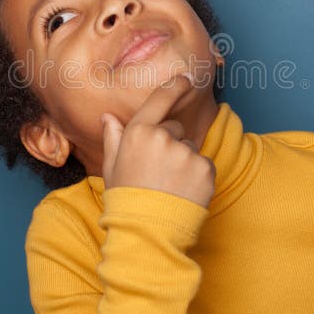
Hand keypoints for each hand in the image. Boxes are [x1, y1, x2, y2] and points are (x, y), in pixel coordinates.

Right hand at [100, 73, 216, 208]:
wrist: (148, 234)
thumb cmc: (126, 200)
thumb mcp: (112, 168)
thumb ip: (113, 139)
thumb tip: (108, 117)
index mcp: (138, 133)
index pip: (160, 99)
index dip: (174, 86)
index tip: (185, 79)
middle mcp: (163, 137)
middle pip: (175, 130)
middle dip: (170, 144)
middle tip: (158, 173)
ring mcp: (186, 153)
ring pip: (190, 149)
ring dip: (184, 162)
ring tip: (170, 187)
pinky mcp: (205, 169)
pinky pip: (203, 165)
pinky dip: (197, 177)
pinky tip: (183, 192)